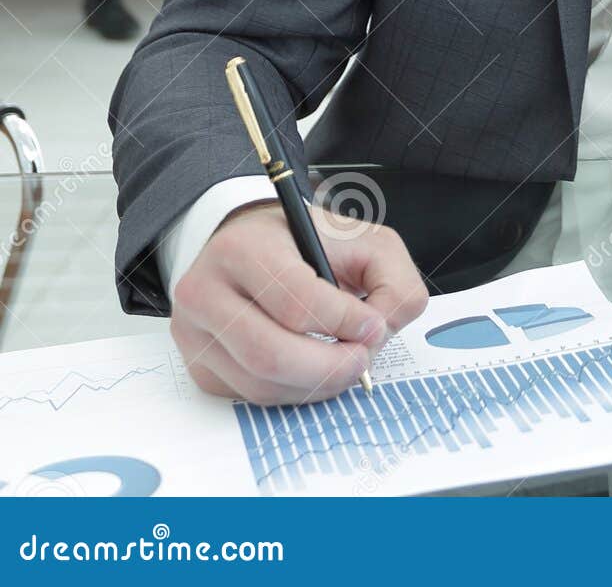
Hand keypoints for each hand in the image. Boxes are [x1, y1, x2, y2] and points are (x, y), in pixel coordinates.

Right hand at [170, 199, 428, 405]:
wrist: (256, 246)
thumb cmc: (312, 243)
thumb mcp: (364, 240)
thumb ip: (391, 280)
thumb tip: (379, 332)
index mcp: (244, 248)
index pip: (293, 299)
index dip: (341, 320)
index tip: (373, 326)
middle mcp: (206, 291)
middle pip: (270, 353)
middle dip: (329, 367)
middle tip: (362, 361)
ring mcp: (196, 334)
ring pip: (261, 384)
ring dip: (316, 385)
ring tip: (345, 364)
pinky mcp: (200, 367)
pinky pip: (252, 396)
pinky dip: (295, 391)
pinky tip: (315, 369)